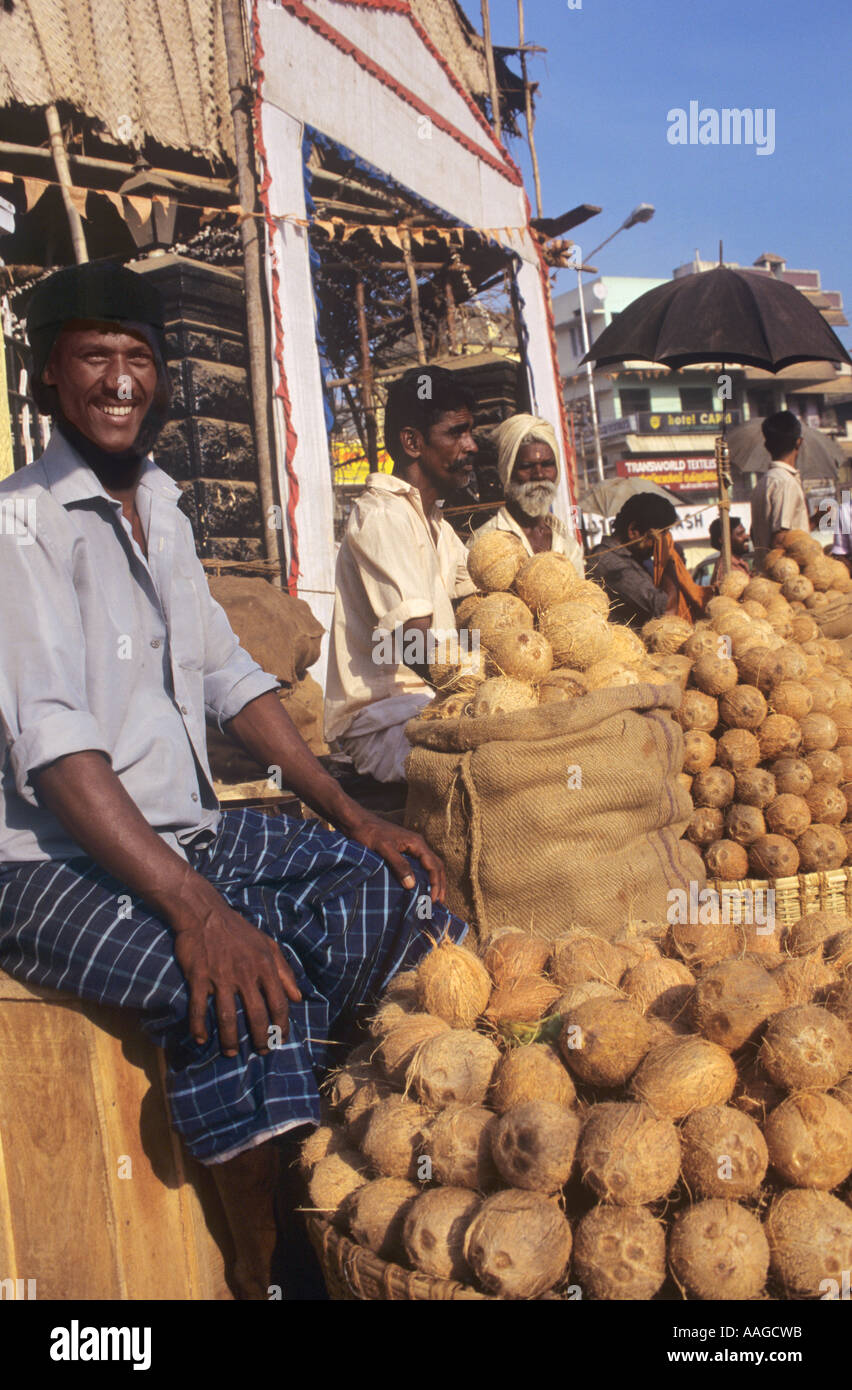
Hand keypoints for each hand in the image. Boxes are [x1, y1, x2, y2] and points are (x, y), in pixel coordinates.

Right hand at [169, 882, 301, 1056]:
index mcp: (264, 966)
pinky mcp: (199, 976)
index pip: (278, 1002)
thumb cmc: (239, 931)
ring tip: (231, 1053)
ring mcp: (221, 976)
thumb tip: (298, 997)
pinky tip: (201, 1039)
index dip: (282, 1024)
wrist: (205, 912)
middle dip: (260, 1038)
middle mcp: (245, 974)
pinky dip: (199, 1026)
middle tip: (261, 1051)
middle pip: (256, 1015)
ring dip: (230, 1039)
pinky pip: (198, 1007)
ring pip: (228, 1016)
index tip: (281, 1039)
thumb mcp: (268, 945)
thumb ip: (285, 971)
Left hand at [343, 810, 446, 903]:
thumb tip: (413, 885)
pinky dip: (424, 876)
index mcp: (416, 843)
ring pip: (429, 865)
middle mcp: (417, 844)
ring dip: (434, 880)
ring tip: (433, 897)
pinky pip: (419, 864)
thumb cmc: (368, 833)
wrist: (355, 821)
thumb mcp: (384, 849)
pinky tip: (419, 886)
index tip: (434, 899)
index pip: (433, 865)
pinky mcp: (403, 850)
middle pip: (436, 865)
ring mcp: (411, 847)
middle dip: (439, 883)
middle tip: (438, 902)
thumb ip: (399, 865)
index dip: (436, 883)